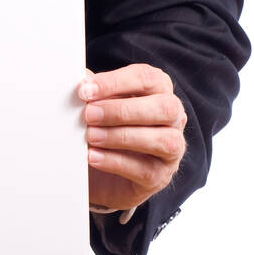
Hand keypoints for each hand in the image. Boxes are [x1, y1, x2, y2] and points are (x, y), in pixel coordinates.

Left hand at [79, 63, 185, 212]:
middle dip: (122, 110)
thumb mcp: (97, 108)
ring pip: (163, 139)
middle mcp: (173, 118)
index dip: (115, 82)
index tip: (85, 90)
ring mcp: (172, 148)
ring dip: (121, 136)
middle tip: (89, 114)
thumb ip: (93, 93)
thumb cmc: (102, 131)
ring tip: (91, 136)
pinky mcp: (160, 176)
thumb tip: (80, 79)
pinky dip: (116, 162)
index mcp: (159, 91)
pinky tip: (93, 156)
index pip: (147, 78)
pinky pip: (145, 169)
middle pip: (164, 107)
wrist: (99, 176)